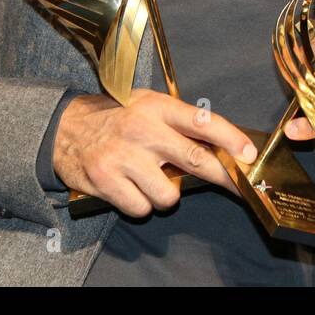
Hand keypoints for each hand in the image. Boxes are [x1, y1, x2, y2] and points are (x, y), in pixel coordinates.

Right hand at [52, 88, 258, 217]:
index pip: (203, 121)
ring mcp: (123, 157)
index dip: (231, 139)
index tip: (250, 155)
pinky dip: (139, 204)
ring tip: (149, 179)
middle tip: (237, 187)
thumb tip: (224, 147)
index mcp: (157, 107)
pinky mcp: (106, 181)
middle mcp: (142, 130)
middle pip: (196, 160)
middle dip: (223, 178)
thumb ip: (180, 123)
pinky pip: (142, 208)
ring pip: (169, 195)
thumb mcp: (148, 106)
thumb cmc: (116, 117)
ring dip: (164, 194)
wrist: (65, 128)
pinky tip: (129, 187)